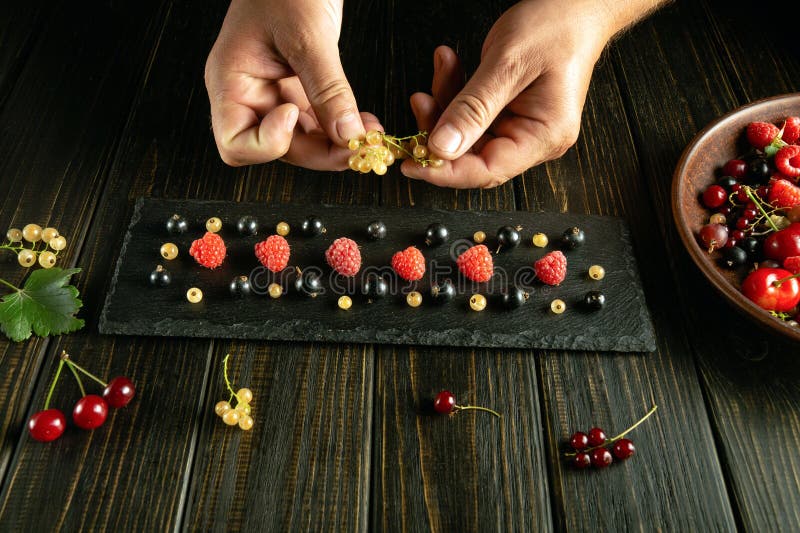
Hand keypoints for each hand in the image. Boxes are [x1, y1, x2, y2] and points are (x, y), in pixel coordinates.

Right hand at [204, 0, 380, 168]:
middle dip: (320, 152)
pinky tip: (366, 125)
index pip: (235, 143)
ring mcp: (275, 95)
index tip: (296, 116)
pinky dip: (343, 129)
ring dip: (338, 145)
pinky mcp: (301, 90)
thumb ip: (327, 88)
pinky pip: (320, 124)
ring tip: (370, 137)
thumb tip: (348, 135)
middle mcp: (250, 96)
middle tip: (357, 148)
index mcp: (230, 82)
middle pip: (279, 149)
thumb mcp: (308, 35)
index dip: (267, 144)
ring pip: (304, 142)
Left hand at [401, 0, 623, 187]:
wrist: (576, 4)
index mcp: (544, 136)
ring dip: (446, 102)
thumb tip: (440, 148)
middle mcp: (534, 139)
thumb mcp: (507, 65)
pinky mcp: (508, 112)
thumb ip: (472, 109)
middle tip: (419, 100)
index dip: (445, 171)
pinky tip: (449, 64)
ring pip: (467, 133)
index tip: (412, 161)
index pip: (486, 170)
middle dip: (440, 128)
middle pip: (472, 154)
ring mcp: (521, 126)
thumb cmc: (556, 27)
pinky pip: (472, 113)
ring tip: (442, 66)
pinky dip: (456, 90)